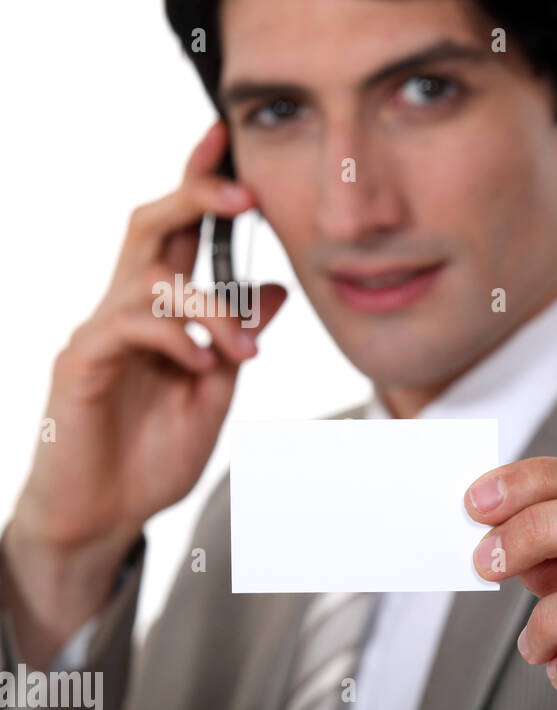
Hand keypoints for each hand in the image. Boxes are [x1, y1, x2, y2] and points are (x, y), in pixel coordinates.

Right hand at [2, 120, 287, 665]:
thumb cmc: (151, 456)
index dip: (199, 183)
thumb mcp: (215, 392)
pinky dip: (175, 338)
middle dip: (195, 195)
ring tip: (241, 352)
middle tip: (243, 193)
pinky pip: (127, 326)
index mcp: (159, 313)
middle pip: (148, 226)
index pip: (177, 234)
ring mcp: (98, 335)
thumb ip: (236, 339)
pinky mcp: (79, 366)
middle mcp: (124, 311)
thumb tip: (271, 289)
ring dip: (210, 308)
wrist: (104, 517)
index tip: (228, 139)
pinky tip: (200, 365)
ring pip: (150, 278)